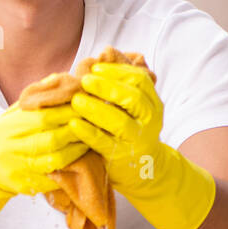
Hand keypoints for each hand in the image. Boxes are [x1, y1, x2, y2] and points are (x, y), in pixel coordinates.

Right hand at [0, 101, 89, 228]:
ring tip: (91, 138)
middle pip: (51, 138)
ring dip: (77, 149)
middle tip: (96, 120)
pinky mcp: (26, 185)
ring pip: (55, 159)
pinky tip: (82, 159)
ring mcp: (19, 169)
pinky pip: (53, 177)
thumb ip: (37, 95)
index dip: (68, 110)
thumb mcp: (14, 111)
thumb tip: (61, 78)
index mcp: (9, 127)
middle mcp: (12, 148)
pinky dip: (70, 167)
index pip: (43, 116)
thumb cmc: (6, 134)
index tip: (86, 102)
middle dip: (77, 129)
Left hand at [68, 61, 216, 228]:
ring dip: (96, 109)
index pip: (140, 80)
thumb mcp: (133, 109)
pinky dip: (88, 132)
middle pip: (133, 98)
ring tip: (76, 101)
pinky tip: (74, 124)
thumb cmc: (131, 132)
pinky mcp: (121, 157)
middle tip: (85, 81)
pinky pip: (104, 142)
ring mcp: (137, 140)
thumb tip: (99, 58)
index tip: (96, 68)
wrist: (146, 170)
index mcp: (153, 104)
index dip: (117, 72)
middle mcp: (149, 120)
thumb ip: (120, 88)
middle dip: (107, 87)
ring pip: (119, 121)